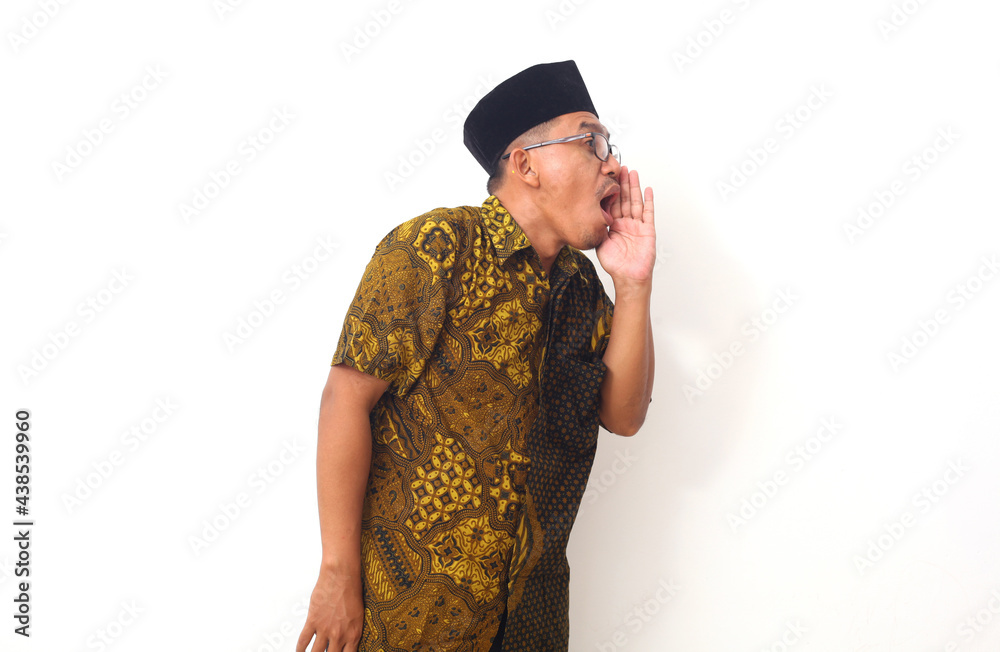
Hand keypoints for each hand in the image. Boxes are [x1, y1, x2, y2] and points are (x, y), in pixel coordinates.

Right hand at [296, 567, 363, 651]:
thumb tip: (345, 640)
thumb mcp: (358, 616)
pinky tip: (300, 651)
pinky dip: (300, 649)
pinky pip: (304, 640)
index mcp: (353, 634)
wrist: (341, 576)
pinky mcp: (313, 621)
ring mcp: (325, 629)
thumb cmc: (352, 590)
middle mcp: (339, 635)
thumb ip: (350, 631)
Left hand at [596, 166, 655, 290]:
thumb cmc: (615, 264)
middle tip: (621, 168)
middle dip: (622, 183)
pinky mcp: (647, 229)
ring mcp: (637, 225)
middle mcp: (626, 223)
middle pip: (624, 199)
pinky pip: (648, 213)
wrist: (628, 277)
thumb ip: (598, 228)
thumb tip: (588, 216)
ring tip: (633, 173)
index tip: (608, 177)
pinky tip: (648, 190)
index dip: (611, 191)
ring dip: (634, 187)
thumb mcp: (600, 243)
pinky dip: (648, 201)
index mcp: (614, 225)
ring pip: (635, 202)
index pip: (612, 204)